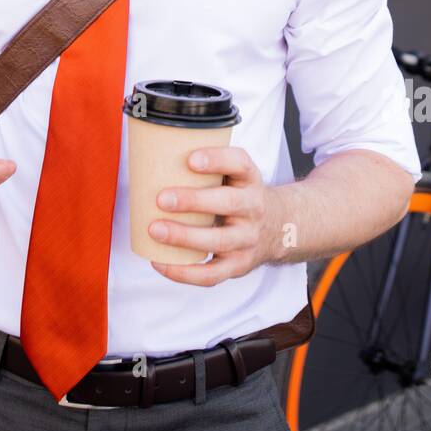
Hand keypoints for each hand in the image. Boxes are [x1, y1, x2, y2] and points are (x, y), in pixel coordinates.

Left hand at [148, 146, 277, 285]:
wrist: (277, 228)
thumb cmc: (240, 195)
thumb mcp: (235, 174)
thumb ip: (207, 166)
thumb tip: (153, 155)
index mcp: (250, 180)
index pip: (240, 164)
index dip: (217, 160)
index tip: (191, 159)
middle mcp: (253, 208)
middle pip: (230, 203)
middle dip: (194, 201)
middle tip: (162, 198)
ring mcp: (247, 240)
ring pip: (219, 240)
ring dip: (184, 236)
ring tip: (155, 229)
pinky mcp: (237, 265)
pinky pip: (211, 274)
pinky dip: (183, 272)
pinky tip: (159, 262)